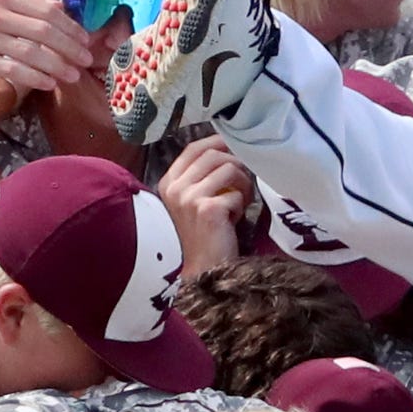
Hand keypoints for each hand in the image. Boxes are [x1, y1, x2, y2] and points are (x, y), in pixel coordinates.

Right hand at [0, 0, 100, 95]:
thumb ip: (27, 2)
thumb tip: (61, 7)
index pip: (45, 11)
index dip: (69, 27)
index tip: (85, 40)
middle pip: (43, 32)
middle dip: (69, 48)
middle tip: (86, 60)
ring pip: (30, 53)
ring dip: (56, 66)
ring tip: (72, 75)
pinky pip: (12, 70)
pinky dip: (34, 77)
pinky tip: (49, 83)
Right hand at [156, 139, 256, 275]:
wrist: (202, 269)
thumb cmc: (204, 234)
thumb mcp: (194, 200)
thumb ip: (202, 176)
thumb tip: (228, 148)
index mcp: (169, 183)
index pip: (193, 148)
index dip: (217, 142)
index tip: (235, 146)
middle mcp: (175, 188)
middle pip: (214, 154)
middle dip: (237, 164)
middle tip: (244, 184)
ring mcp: (189, 198)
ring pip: (229, 168)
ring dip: (243, 185)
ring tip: (240, 203)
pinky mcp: (207, 209)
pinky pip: (237, 193)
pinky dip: (242, 206)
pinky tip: (233, 221)